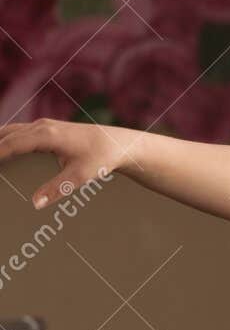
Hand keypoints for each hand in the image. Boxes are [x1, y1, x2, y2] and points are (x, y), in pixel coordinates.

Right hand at [0, 119, 134, 207]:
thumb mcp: (81, 176)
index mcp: (46, 136)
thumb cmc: (101, 158)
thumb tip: (35, 204)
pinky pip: (16, 133)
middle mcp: (41, 127)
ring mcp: (42, 126)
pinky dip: (3, 140)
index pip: (9, 144)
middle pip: (4, 135)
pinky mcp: (45, 129)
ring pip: (8, 131)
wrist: (118, 143)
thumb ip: (58, 189)